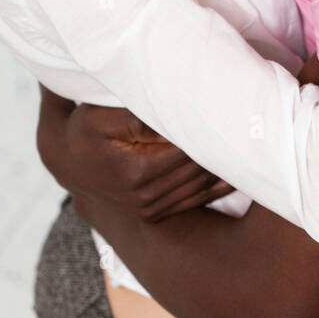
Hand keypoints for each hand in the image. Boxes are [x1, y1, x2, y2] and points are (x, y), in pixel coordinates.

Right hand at [36, 85, 234, 221]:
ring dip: (228, 164)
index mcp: (137, 171)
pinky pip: (198, 198)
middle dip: (225, 144)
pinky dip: (221, 182)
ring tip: (252, 138)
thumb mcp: (99, 114)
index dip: (212, 130)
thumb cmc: (85, 129)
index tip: (234, 110)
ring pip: (203, 183)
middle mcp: (146, 195)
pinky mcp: (156, 213)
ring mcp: (151, 208)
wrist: (66, 162)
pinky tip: (241, 166)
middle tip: (251, 120)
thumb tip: (168, 104)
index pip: (189, 149)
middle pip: (200, 167)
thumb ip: (135, 112)